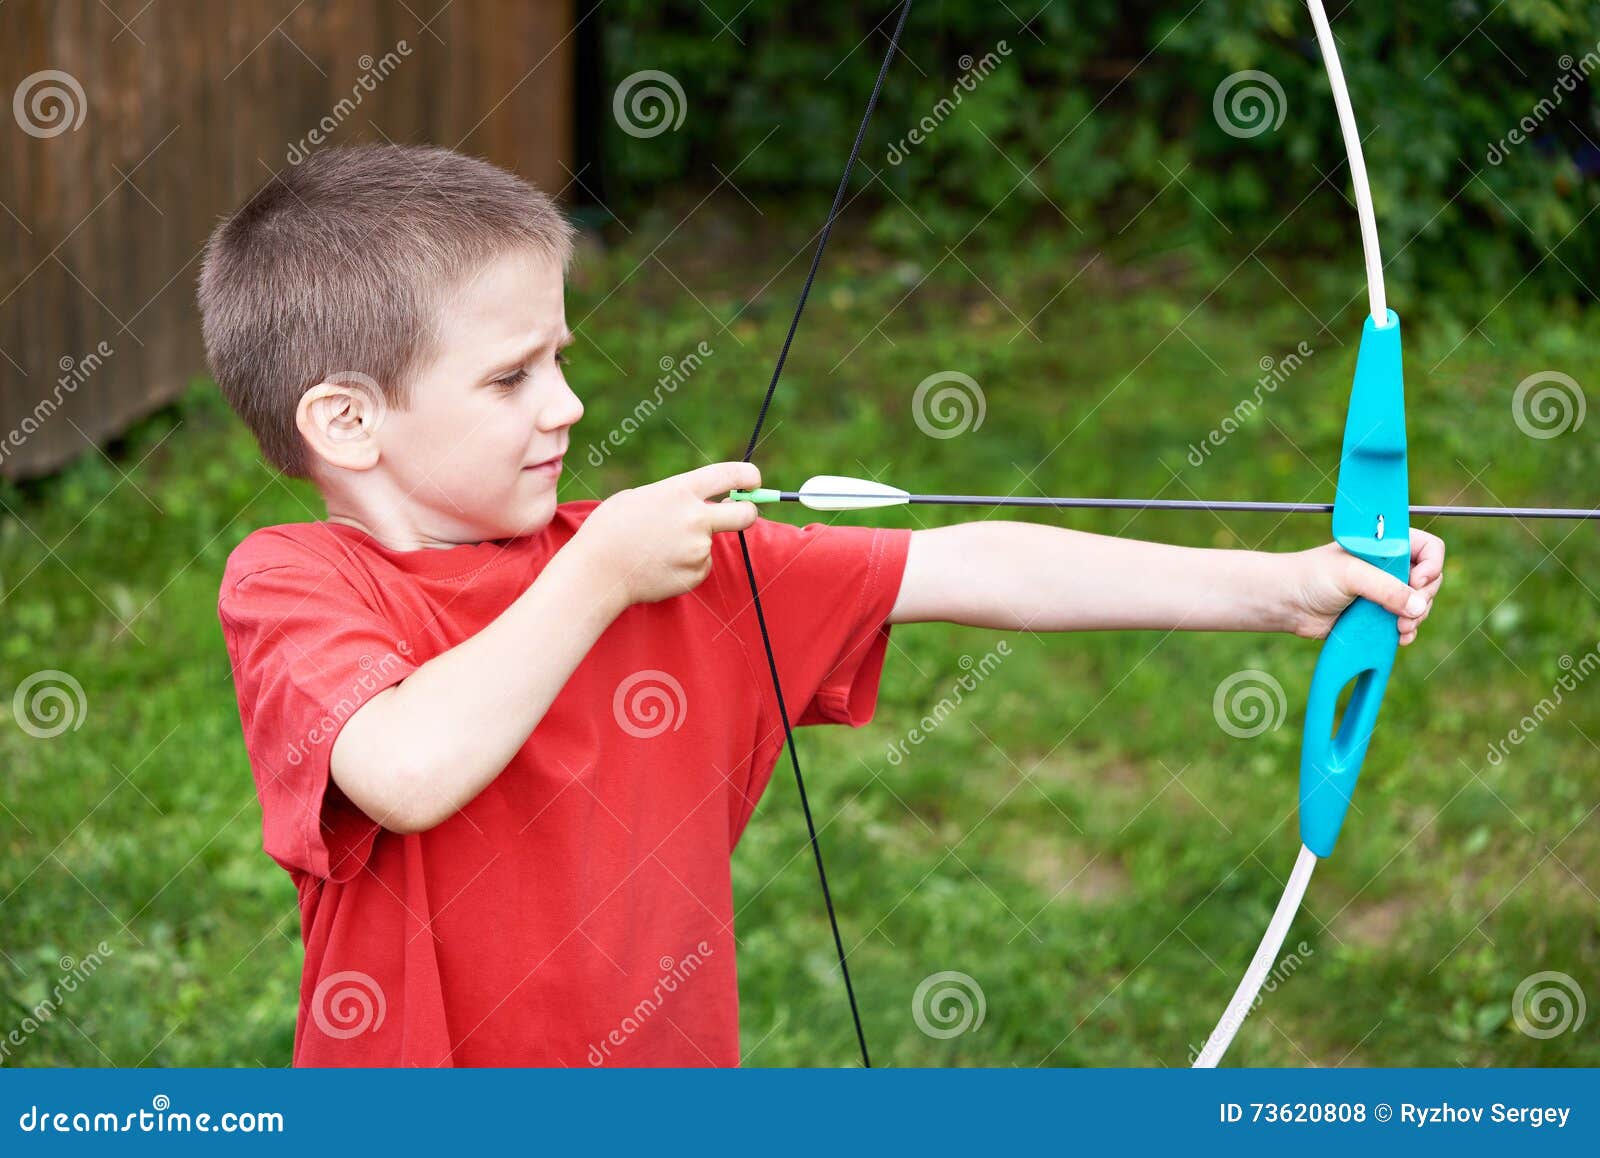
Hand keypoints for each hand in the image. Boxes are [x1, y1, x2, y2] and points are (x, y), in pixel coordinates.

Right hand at [573, 462, 761, 607]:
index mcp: (681, 491)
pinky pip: (700, 565)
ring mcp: (698, 548)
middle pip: (746, 514)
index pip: (731, 475)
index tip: (753, 481)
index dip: (749, 476)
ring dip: (695, 545)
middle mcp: (696, 518)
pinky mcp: (695, 573)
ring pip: (711, 543)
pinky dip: (686, 565)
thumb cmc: (611, 529)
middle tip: (739, 514)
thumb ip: (676, 496)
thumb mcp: (641, 497)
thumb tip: (701, 502)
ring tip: (659, 548)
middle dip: (748, 512)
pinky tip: (660, 564)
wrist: (597, 570)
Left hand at [1289, 528, 1444, 644]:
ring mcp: (1384, 591)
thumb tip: (1419, 607)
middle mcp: (1389, 566)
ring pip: (1419, 604)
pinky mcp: (1376, 615)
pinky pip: (1404, 623)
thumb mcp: (1351, 575)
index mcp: (1386, 545)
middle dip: (1424, 598)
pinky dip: (1407, 631)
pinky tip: (1400, 638)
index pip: (1428, 548)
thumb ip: (1387, 588)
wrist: (1286, 602)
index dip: (1431, 564)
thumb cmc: (1312, 577)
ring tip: (1400, 628)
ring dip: (1416, 618)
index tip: (1417, 580)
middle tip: (1408, 612)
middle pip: (1429, 580)